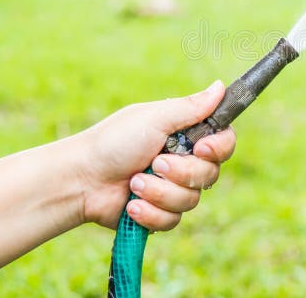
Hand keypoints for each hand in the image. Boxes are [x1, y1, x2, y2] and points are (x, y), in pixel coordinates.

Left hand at [74, 80, 235, 230]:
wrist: (81, 179)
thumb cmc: (114, 141)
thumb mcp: (154, 118)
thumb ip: (191, 107)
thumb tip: (221, 86)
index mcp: (186, 135)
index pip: (224, 142)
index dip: (218, 148)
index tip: (201, 148)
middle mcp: (184, 161)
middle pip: (210, 174)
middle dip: (181, 172)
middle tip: (155, 163)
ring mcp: (173, 189)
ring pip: (191, 200)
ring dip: (160, 192)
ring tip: (133, 183)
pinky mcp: (160, 213)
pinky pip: (173, 220)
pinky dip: (150, 213)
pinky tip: (131, 205)